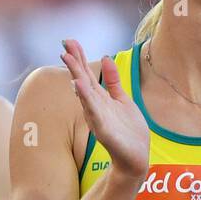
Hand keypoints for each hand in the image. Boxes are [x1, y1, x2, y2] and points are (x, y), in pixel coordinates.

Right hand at [60, 39, 149, 177]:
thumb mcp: (122, 100)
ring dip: (76, 74)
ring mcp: (97, 117)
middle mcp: (95, 106)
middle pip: (83, 79)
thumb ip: (113, 81)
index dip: (79, 58)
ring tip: (67, 58)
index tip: (70, 41)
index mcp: (100, 99)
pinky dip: (86, 98)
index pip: (87, 74)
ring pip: (84, 92)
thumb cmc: (128, 132)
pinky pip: (93, 111)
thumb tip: (105, 57)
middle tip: (65, 43)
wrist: (135, 158)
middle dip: (74, 61)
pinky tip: (80, 86)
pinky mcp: (103, 129)